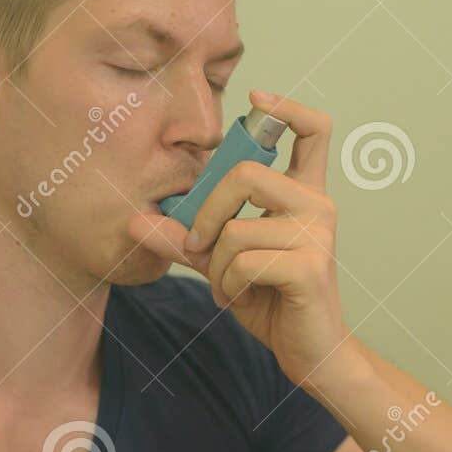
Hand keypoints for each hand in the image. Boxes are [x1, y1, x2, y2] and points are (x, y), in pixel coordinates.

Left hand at [126, 90, 360, 390]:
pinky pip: (241, 262)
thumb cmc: (272, 301)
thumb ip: (187, 239)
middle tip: (199, 246)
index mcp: (305, 194)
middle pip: (244, 173)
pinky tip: (242, 300)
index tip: (257, 98)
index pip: (313, 130)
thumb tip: (133, 221)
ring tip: (230, 287)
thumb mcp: (223, 264)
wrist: (311, 352)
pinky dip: (228, 287)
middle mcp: (318, 205)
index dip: (286, 107)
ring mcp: (318, 235)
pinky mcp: (310, 267)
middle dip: (206, 212)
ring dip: (216, 267)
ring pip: (234, 229)